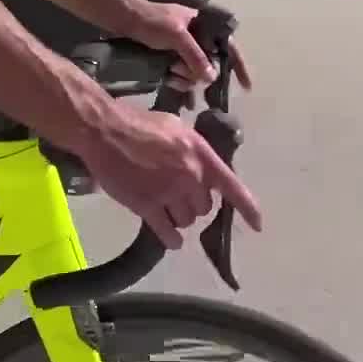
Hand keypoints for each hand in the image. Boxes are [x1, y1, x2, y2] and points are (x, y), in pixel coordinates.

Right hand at [78, 99, 262, 249]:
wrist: (104, 131)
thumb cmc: (138, 123)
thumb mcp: (175, 127)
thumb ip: (192, 150)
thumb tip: (199, 167)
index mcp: (200, 154)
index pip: (232, 186)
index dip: (247, 208)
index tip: (258, 226)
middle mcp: (190, 176)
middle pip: (204, 207)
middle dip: (193, 203)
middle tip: (176, 193)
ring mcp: (169, 193)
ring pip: (187, 221)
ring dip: (179, 217)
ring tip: (164, 206)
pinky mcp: (147, 207)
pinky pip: (168, 233)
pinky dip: (171, 238)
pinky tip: (168, 236)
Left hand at [130, 0, 251, 91]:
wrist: (120, 17)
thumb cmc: (150, 20)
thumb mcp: (176, 36)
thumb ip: (196, 56)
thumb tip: (212, 77)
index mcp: (202, 25)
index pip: (228, 45)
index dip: (238, 65)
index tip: (246, 86)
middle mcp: (195, 36)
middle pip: (209, 64)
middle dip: (199, 74)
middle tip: (181, 74)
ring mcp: (180, 48)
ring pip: (194, 72)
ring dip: (185, 78)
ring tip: (171, 77)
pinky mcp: (166, 56)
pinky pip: (180, 74)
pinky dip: (180, 83)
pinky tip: (179, 96)